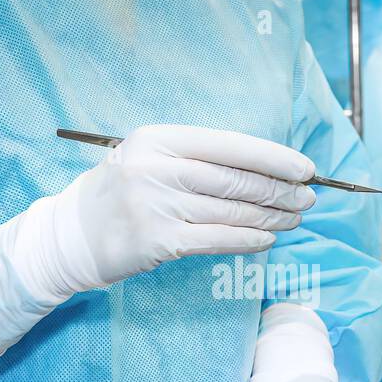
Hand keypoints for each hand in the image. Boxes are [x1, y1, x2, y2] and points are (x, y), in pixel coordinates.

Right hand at [47, 125, 316, 292]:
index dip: (272, 157)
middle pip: (235, 179)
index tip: (304, 168)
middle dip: (280, 190)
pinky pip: (218, 239)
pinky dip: (249, 239)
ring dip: (272, 216)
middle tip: (309, 198)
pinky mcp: (159, 242)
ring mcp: (156, 206)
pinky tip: (268, 239)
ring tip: (295, 218)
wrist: (72, 235)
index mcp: (158, 139)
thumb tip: (264, 168)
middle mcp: (157, 168)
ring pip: (232, 211)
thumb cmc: (122, 194)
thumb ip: (197, 160)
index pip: (229, 145)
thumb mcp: (150, 159)